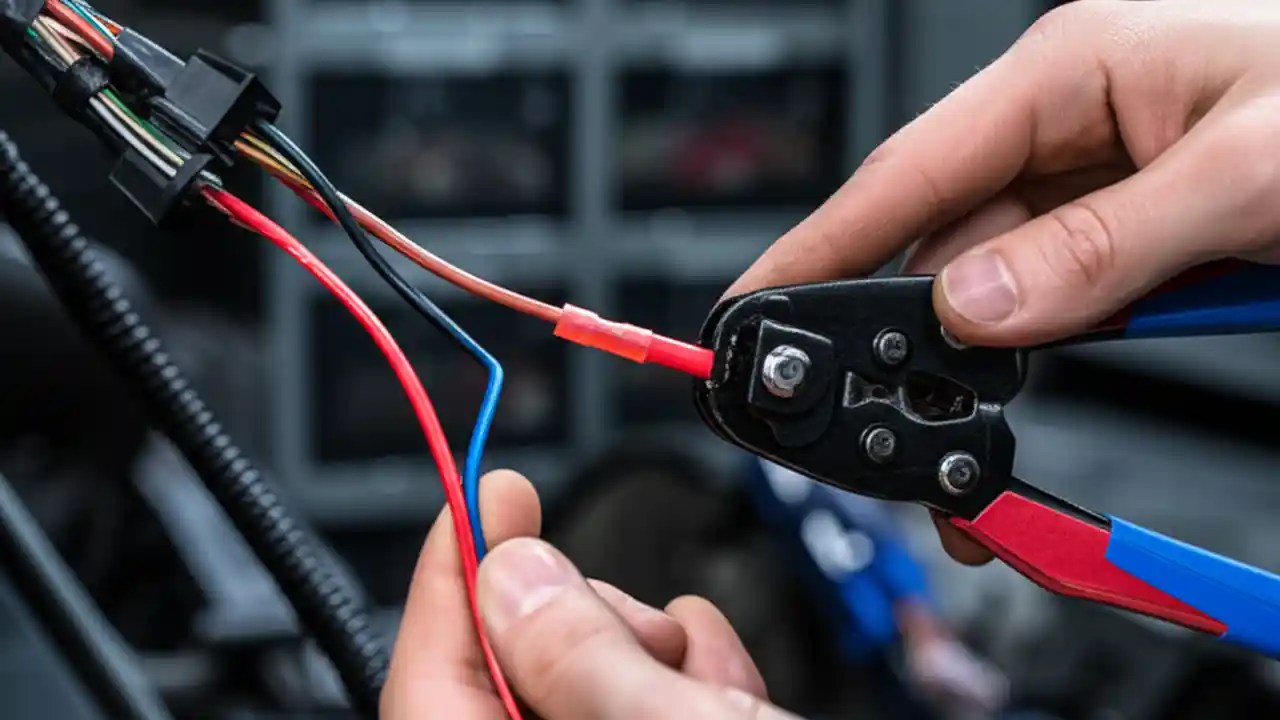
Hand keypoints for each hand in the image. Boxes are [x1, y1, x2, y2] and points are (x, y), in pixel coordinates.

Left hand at [380, 470, 797, 718]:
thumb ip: (575, 651)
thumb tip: (512, 570)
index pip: (427, 677)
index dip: (450, 575)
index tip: (488, 493)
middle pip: (520, 666)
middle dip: (583, 616)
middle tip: (638, 617)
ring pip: (592, 680)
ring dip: (649, 646)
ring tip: (699, 659)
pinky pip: (646, 701)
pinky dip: (685, 676)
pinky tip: (721, 676)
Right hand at [727, 0, 1279, 563]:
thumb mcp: (1247, 174)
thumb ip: (1101, 247)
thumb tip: (977, 305)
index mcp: (1076, 72)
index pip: (913, 167)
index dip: (824, 243)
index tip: (760, 304)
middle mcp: (1073, 127)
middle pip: (940, 240)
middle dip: (894, 330)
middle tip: (852, 404)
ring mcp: (1097, 186)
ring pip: (989, 287)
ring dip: (964, 366)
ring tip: (947, 440)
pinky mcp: (1129, 238)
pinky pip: (1049, 306)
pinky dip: (1024, 365)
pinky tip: (1008, 406)